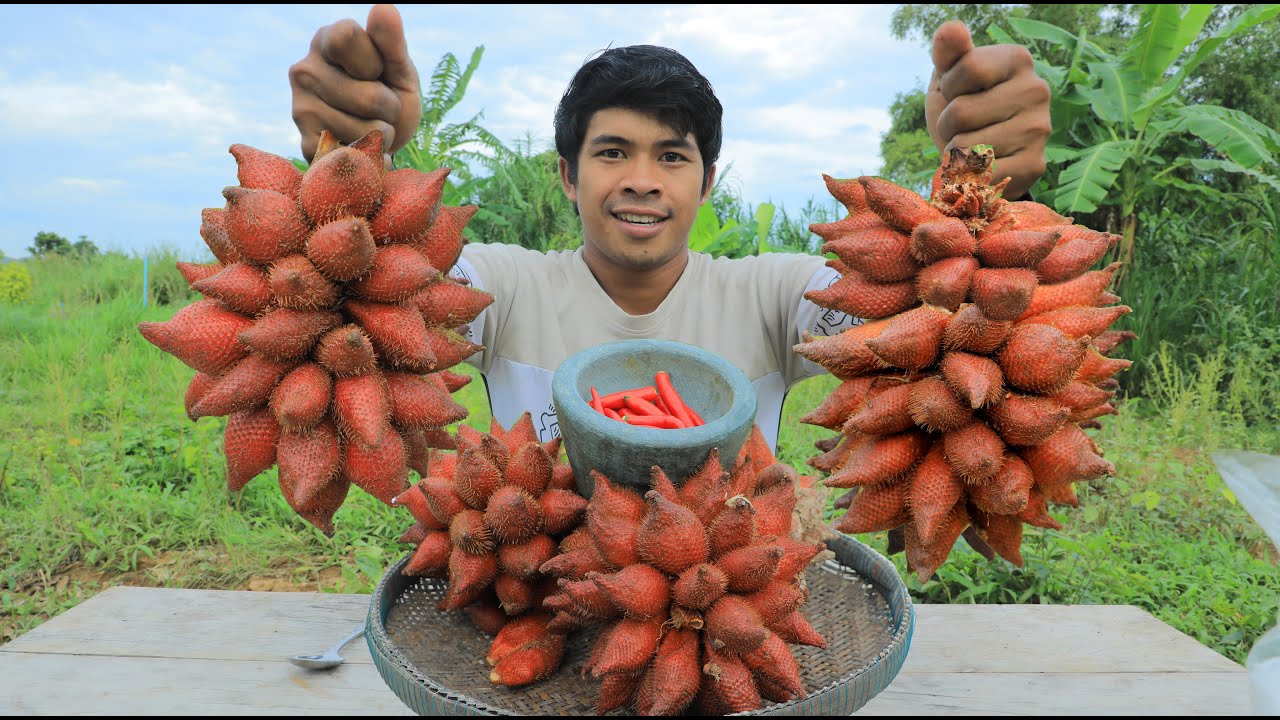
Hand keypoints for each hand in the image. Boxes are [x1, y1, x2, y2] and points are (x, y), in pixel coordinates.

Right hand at [289, 4, 421, 164]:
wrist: (381, 141)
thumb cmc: (391, 94)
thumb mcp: (399, 69)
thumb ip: (392, 43)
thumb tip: (384, 8)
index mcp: (326, 41)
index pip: (347, 37)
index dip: (373, 61)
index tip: (376, 70)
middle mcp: (304, 71)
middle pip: (368, 97)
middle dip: (389, 108)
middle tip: (382, 108)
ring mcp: (301, 110)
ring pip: (363, 132)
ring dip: (382, 137)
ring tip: (372, 128)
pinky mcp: (305, 145)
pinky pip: (352, 158)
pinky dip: (371, 159)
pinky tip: (364, 149)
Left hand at [925, 21, 1049, 199]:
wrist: (976, 159)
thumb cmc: (960, 110)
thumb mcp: (949, 80)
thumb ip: (949, 54)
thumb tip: (949, 29)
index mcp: (1018, 59)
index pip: (967, 68)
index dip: (948, 87)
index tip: (956, 93)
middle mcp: (1037, 90)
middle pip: (961, 112)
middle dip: (947, 125)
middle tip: (962, 127)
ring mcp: (1040, 129)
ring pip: (967, 146)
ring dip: (956, 153)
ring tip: (972, 147)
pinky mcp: (1035, 164)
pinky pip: (980, 174)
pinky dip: (970, 177)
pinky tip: (983, 168)